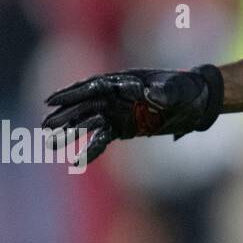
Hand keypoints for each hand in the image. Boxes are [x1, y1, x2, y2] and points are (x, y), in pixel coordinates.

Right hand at [42, 65, 224, 164]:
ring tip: (50, 143)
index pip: (94, 87)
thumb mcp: (179, 89)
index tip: (51, 101)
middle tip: (44, 126)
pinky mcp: (124, 127)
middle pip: (85, 105)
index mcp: (126, 81)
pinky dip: (91, 149)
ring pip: (89, 122)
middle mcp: (117, 96)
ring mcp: (119, 112)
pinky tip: (78, 161)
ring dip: (70, 132)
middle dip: (65, 115)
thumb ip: (166, 91)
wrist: (198, 101)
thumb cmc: (187, 89)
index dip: (72, 94)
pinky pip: (103, 138)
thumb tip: (151, 96)